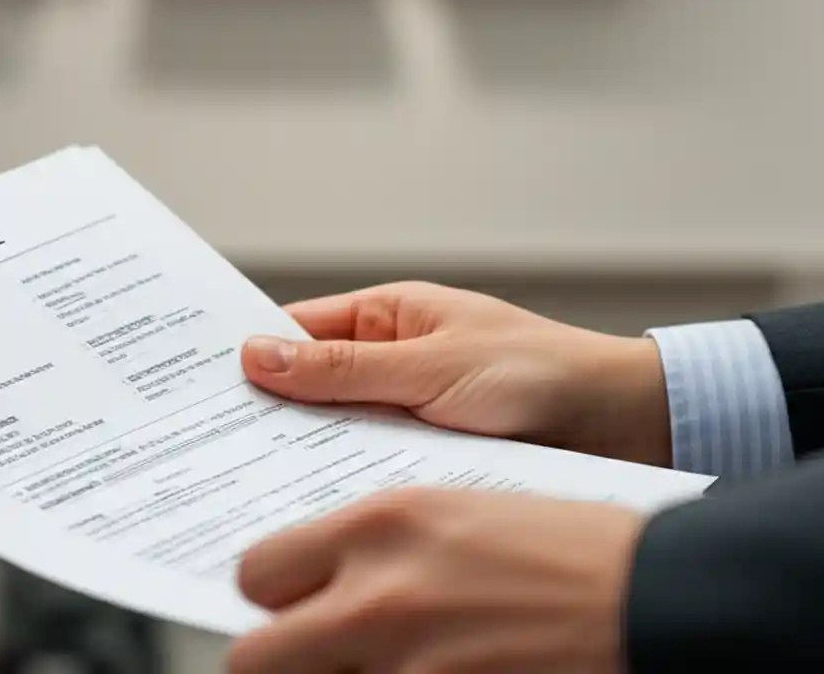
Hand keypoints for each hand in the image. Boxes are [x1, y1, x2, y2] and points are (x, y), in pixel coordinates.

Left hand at [228, 487, 645, 673]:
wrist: (654, 596)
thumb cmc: (565, 546)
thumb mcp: (452, 512)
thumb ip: (371, 544)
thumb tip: (319, 580)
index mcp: (379, 525)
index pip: (256, 573)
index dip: (268, 598)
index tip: (286, 605)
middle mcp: (380, 594)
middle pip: (256, 656)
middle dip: (277, 656)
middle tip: (310, 650)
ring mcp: (410, 662)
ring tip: (379, 660)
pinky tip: (427, 672)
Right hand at [242, 281, 671, 466]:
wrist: (627, 426)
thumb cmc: (543, 373)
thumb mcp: (431, 367)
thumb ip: (343, 369)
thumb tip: (258, 355)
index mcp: (388, 316)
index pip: (296, 330)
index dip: (247, 354)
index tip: (196, 384)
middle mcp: (390, 362)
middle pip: (307, 387)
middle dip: (265, 412)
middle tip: (208, 443)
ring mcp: (406, 412)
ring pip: (333, 435)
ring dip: (306, 454)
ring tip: (250, 480)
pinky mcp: (426, 459)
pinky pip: (369, 470)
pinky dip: (345, 484)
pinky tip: (318, 508)